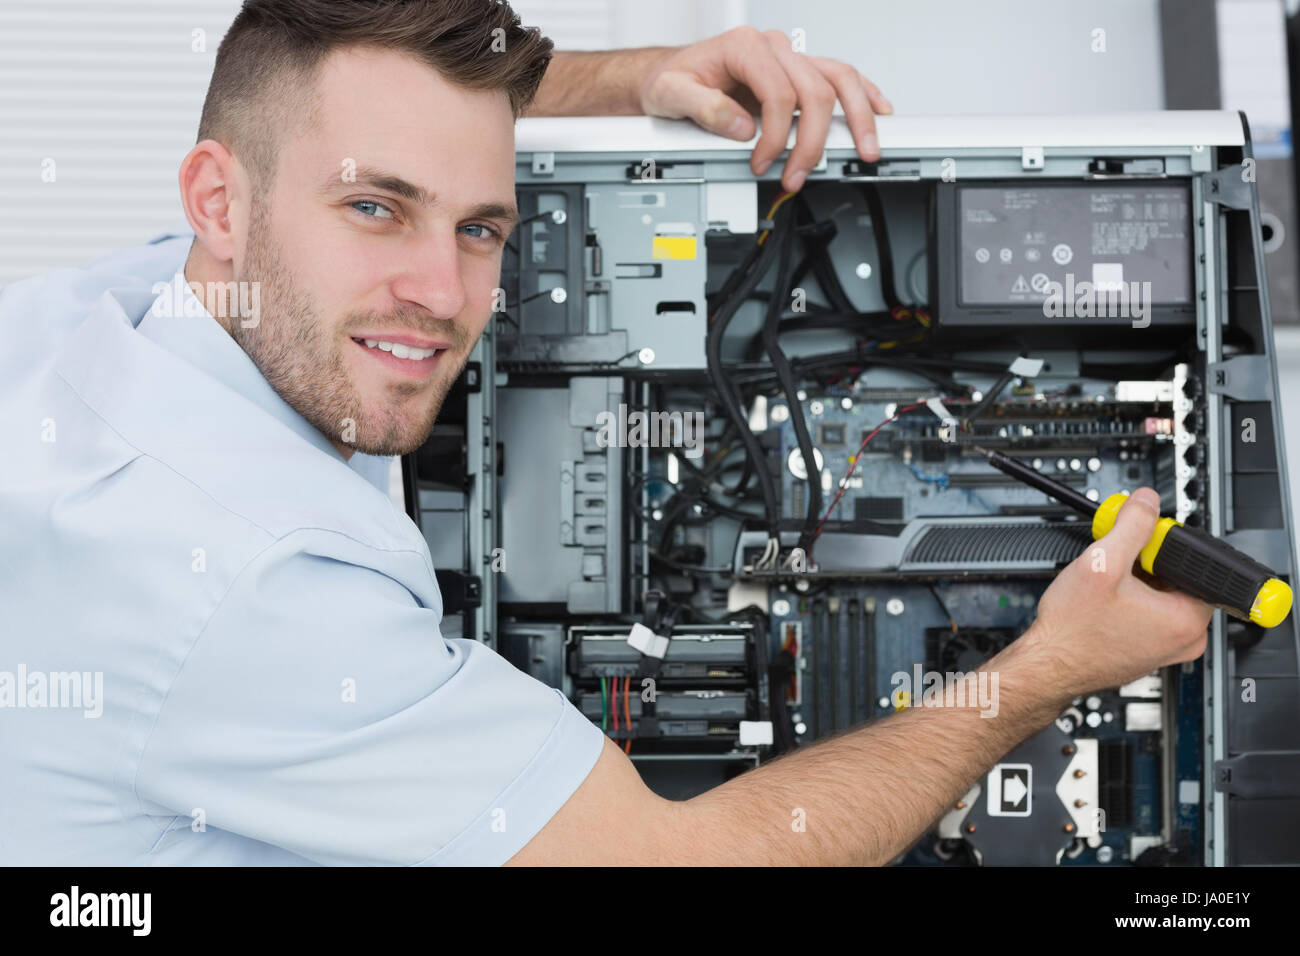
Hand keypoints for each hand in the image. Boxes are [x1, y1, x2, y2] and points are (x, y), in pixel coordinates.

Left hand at [637, 26, 891, 192]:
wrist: (670, 75)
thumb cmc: (673, 81)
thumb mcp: (672, 94)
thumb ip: (705, 109)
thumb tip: (743, 128)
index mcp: (745, 46)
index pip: (781, 93)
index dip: (777, 136)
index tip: (762, 163)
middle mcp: (773, 48)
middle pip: (815, 91)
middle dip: (811, 141)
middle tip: (797, 175)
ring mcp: (789, 59)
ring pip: (838, 80)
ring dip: (856, 118)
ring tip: (865, 149)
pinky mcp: (796, 73)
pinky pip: (839, 76)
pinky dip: (863, 94)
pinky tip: (879, 110)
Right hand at [1022, 487, 1212, 701]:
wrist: (1048, 664)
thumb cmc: (1073, 630)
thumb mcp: (1102, 563)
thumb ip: (1132, 525)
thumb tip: (1148, 502)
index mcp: (1188, 621)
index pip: (1196, 565)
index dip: (1163, 547)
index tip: (1136, 545)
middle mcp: (1185, 639)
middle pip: (1178, 578)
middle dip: (1147, 563)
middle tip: (1117, 563)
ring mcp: (1168, 649)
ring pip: (1163, 595)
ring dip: (1138, 580)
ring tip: (1107, 584)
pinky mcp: (1150, 651)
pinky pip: (1151, 613)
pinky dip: (1132, 600)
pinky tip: (1106, 600)